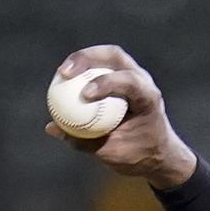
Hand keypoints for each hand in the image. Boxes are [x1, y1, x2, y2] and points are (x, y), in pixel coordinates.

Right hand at [46, 45, 198, 191]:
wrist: (157, 152)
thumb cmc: (138, 155)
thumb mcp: (114, 155)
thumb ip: (85, 141)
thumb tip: (52, 128)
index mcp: (149, 99)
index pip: (130, 82)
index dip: (107, 83)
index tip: (84, 94)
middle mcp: (143, 81)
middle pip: (114, 56)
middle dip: (87, 58)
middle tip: (65, 72)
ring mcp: (132, 75)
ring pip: (105, 56)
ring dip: (81, 59)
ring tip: (61, 72)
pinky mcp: (120, 76)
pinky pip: (98, 67)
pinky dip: (81, 70)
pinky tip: (63, 78)